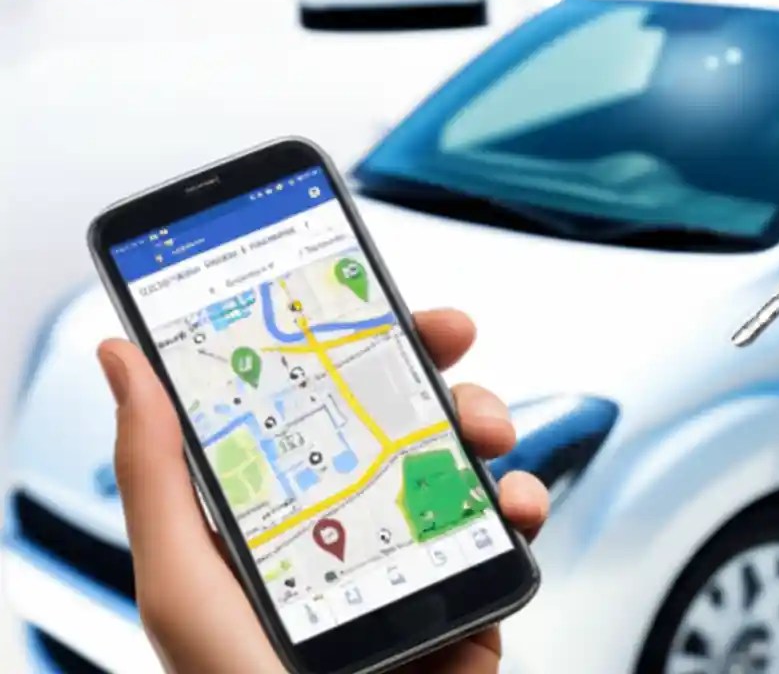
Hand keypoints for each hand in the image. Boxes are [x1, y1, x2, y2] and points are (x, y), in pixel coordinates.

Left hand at [97, 309, 548, 673]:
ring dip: (487, 427)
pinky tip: (516, 504)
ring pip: (466, 468)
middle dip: (433, 369)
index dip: (341, 347)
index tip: (366, 301)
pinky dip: (526, 509)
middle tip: (449, 337)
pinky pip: (510, 539)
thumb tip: (125, 361)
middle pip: (400, 424)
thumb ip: (157, 472)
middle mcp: (352, 534)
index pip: (311, 409)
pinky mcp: (472, 604)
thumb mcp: (182, 582)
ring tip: (487, 428)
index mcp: (280, 518)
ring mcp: (416, 565)